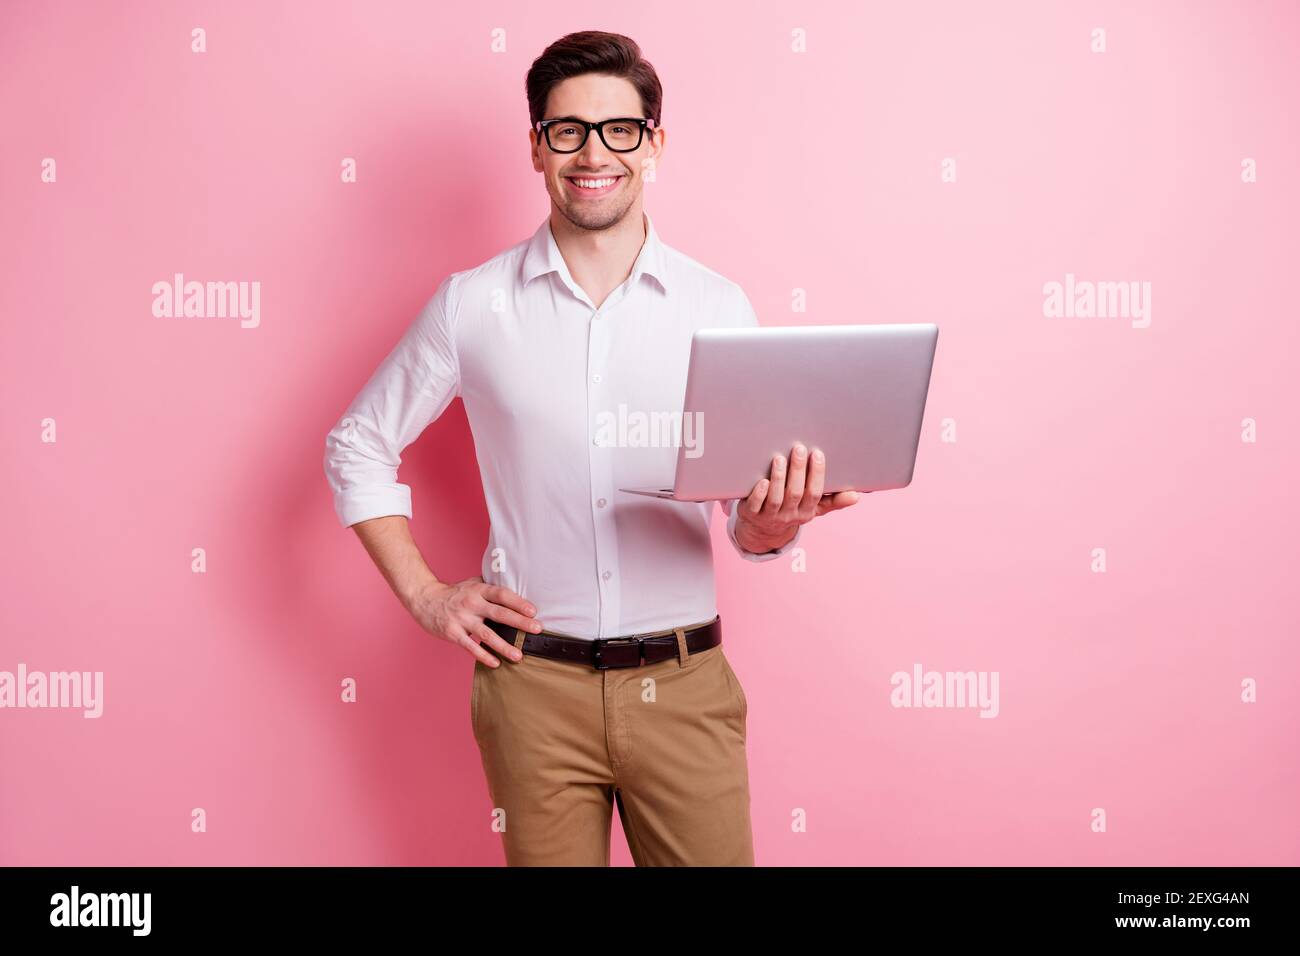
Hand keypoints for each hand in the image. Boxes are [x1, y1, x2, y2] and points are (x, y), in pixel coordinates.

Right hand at [407, 575, 542, 666]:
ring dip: (504, 646)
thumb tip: (516, 587)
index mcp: (478, 590)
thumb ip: (491, 587)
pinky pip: (471, 647)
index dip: (518, 602)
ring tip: (518, 656)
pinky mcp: (453, 633)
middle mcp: (471, 604)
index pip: (502, 595)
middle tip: (537, 629)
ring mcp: (462, 619)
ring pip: (487, 635)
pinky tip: (496, 663)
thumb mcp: (472, 583)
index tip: (533, 611)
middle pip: (499, 614)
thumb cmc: (454, 592)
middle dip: (520, 622)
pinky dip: (484, 656)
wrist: (424, 599)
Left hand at [734, 443, 861, 552]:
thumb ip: (833, 501)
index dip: (816, 474)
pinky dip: (759, 493)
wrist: (763, 530)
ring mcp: (769, 516)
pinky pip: (755, 505)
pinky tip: (761, 480)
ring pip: (776, 498)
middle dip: (798, 470)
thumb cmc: (792, 510)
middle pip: (795, 493)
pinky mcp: (751, 515)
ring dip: (778, 477)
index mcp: (807, 512)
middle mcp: (789, 516)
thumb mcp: (813, 509)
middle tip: (798, 448)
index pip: (814, 493)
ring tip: (779, 458)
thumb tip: (856, 496)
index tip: (817, 453)